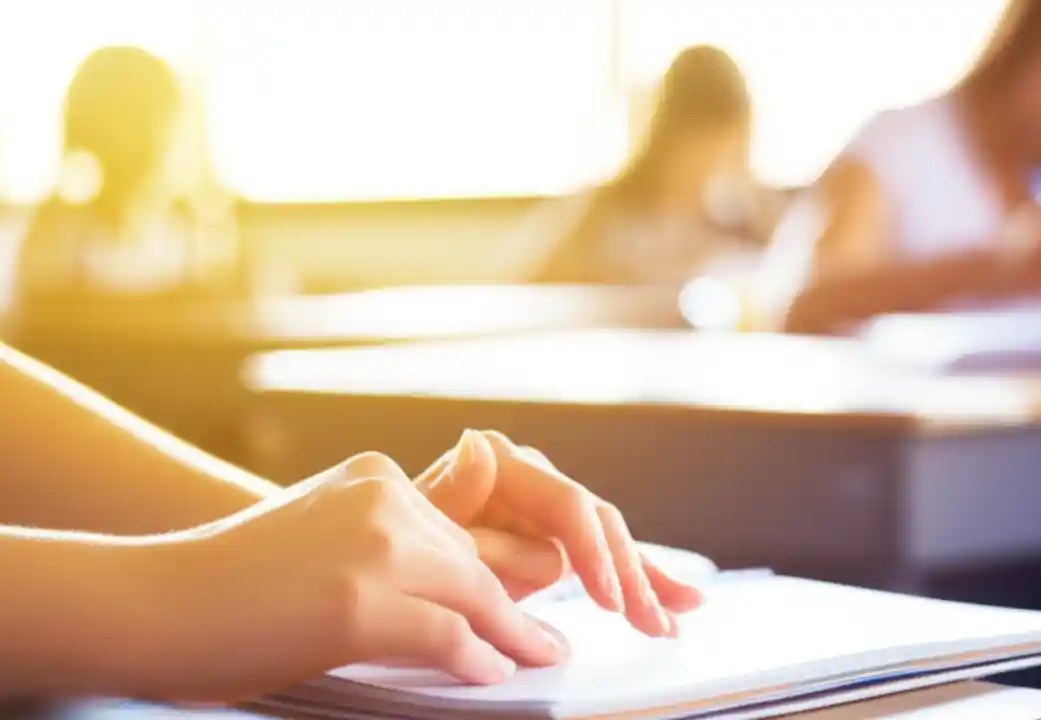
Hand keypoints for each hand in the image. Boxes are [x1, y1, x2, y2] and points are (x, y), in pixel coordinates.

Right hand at [127, 452, 566, 701]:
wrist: (155, 601)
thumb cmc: (235, 583)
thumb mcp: (325, 537)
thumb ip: (393, 547)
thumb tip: (470, 584)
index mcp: (379, 478)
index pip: (462, 531)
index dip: (504, 573)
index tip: (532, 602)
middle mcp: (384, 499)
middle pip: (476, 562)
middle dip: (517, 606)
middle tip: (549, 641)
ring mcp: (374, 548)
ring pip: (475, 595)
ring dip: (514, 636)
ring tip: (539, 659)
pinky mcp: (360, 602)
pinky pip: (447, 635)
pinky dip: (478, 659)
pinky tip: (489, 675)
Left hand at [416, 431, 703, 636]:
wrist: (377, 558)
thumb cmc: (393, 542)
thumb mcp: (419, 526)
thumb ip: (454, 496)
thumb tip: (479, 448)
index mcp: (499, 462)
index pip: (567, 504)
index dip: (592, 552)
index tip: (607, 598)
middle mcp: (531, 474)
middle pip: (598, 523)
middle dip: (627, 575)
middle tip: (648, 619)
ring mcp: (545, 505)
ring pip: (610, 542)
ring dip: (643, 582)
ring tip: (672, 619)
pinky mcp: (553, 538)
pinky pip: (603, 558)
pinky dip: (639, 578)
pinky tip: (682, 600)